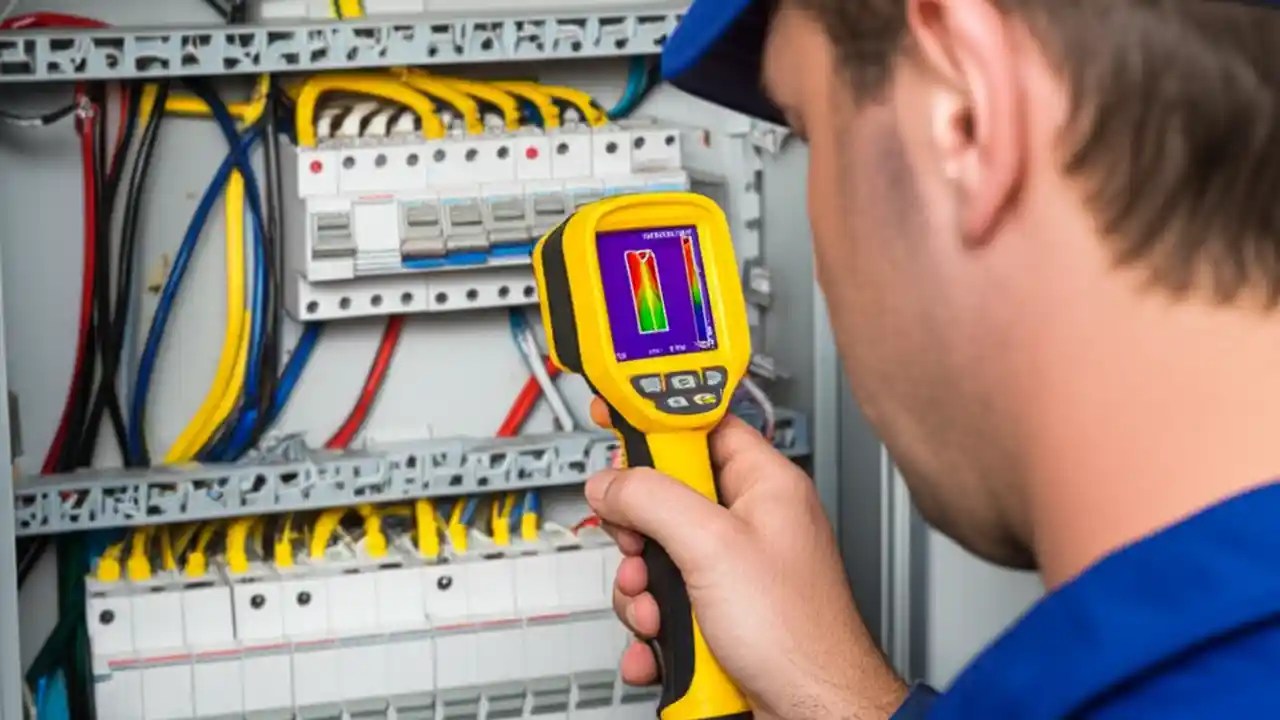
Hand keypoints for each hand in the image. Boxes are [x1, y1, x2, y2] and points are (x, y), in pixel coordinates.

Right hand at [585, 399, 906, 718]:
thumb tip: (611, 482)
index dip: (658, 424)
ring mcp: (734, 572)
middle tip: (641, 550)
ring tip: (659, 613)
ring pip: (659, 558)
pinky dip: (655, 629)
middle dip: (640, 534)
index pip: (702, 426)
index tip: (618, 419)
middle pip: (666, 497)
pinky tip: (662, 646)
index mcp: (764, 485)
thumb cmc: (798, 634)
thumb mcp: (712, 547)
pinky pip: (666, 606)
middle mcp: (751, 523)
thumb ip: (653, 500)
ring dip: (644, 592)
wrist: (815, 714)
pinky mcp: (719, 615)